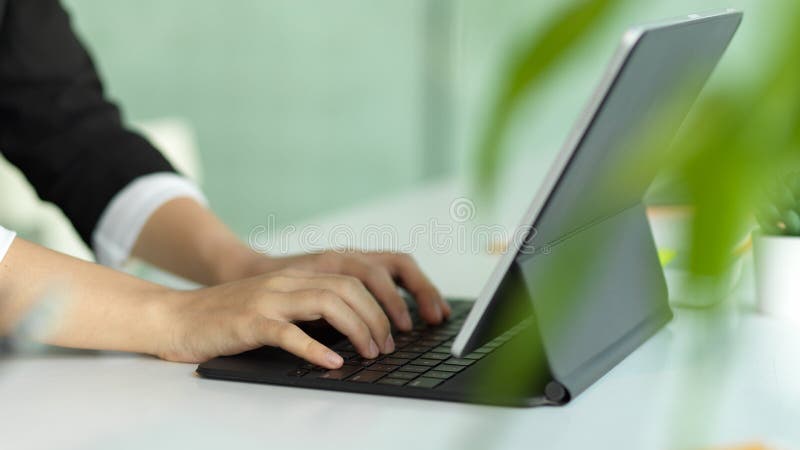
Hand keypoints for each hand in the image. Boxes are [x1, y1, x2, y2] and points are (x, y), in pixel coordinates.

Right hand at [159, 269, 398, 366]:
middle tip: (386, 346)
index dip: (378, 304)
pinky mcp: (249, 322)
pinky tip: (332, 362)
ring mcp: (267, 300)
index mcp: (293, 278)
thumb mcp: (272, 306)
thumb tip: (347, 333)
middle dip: (376, 317)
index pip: (350, 280)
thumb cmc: (225, 319)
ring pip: (327, 303)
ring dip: (357, 329)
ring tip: (369, 353)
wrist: (175, 317)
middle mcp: (284, 283)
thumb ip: (304, 311)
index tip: (391, 330)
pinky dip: (315, 348)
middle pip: (347, 289)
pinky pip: (289, 333)